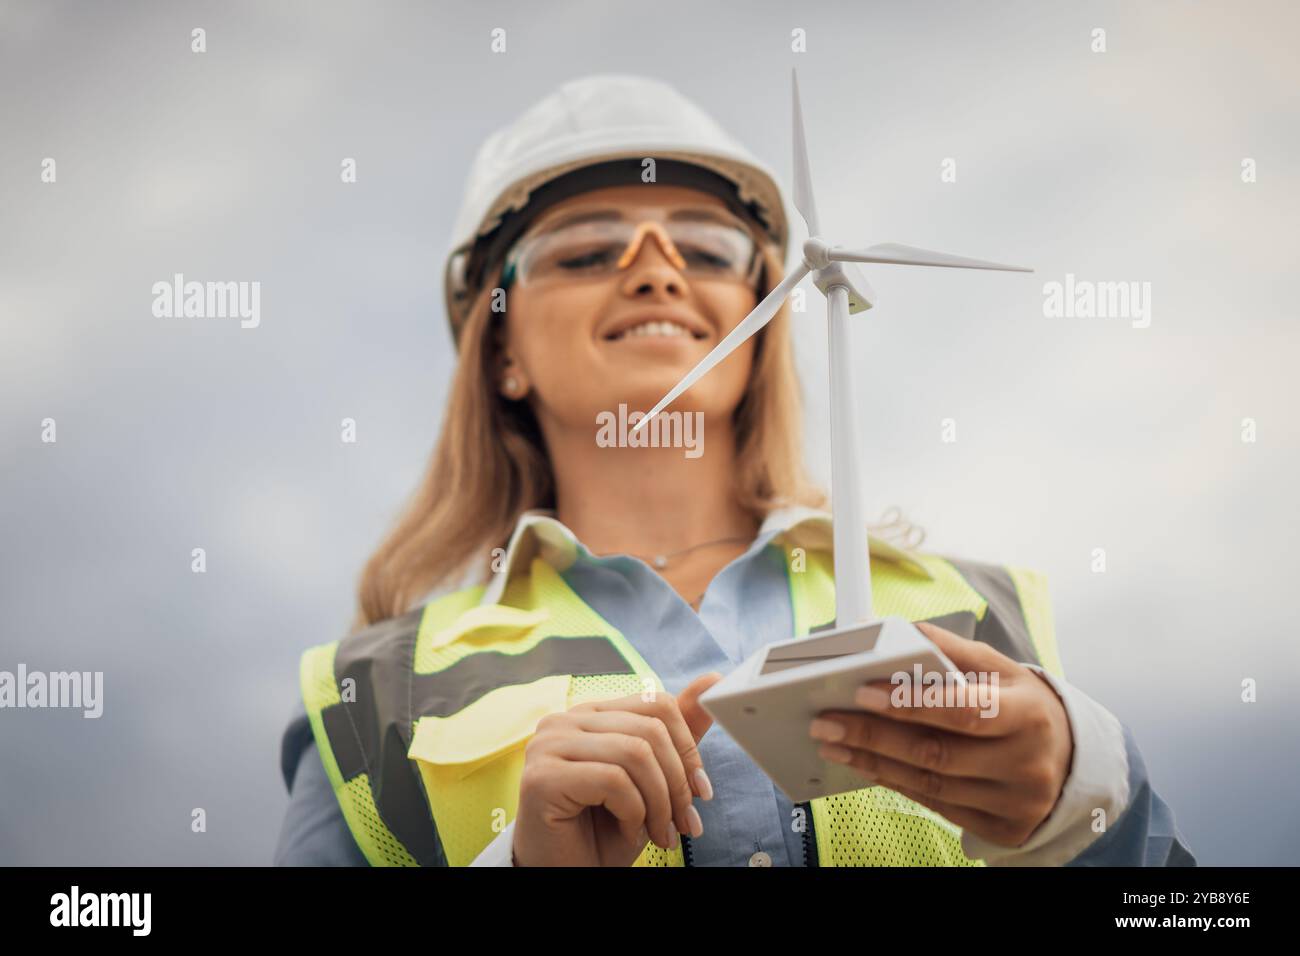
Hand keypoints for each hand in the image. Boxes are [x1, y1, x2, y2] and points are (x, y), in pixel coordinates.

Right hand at [512, 671, 721, 865]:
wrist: (569, 874)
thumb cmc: (606, 830)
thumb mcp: (653, 779)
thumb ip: (678, 733)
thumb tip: (714, 682)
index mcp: (591, 714)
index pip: (656, 705)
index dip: (687, 749)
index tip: (702, 791)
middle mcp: (564, 721)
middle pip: (649, 730)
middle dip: (678, 784)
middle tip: (685, 824)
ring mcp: (547, 746)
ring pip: (635, 753)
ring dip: (659, 804)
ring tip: (660, 834)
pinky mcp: (542, 777)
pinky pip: (613, 780)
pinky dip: (634, 812)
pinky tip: (628, 831)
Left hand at [808, 621, 1073, 848]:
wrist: (1070, 761)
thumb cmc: (1023, 707)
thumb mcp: (1001, 670)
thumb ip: (951, 650)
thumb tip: (899, 630)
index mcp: (1029, 715)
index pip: (963, 710)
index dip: (911, 703)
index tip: (862, 692)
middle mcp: (1026, 763)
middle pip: (939, 753)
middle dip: (874, 736)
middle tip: (827, 721)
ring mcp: (1015, 802)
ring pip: (931, 784)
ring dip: (873, 762)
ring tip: (833, 742)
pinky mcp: (1002, 829)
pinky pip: (936, 806)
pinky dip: (895, 783)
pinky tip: (864, 764)